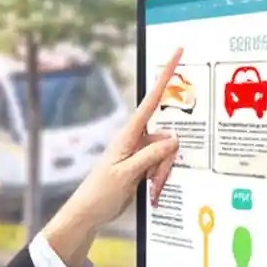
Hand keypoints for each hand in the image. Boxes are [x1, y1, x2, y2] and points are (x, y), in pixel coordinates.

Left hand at [61, 46, 183, 230]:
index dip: (165, 77)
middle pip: (166, 139)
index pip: (151, 101)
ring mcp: (140, 153)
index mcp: (128, 135)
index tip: (177, 53)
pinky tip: (150, 192)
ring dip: (161, 173)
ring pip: (166, 156)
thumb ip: (151, 155)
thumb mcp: (127, 174)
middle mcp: (135, 139)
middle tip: (150, 180)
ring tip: (146, 188)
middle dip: (165, 160)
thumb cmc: (100, 193)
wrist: (88, 213)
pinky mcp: (142, 167)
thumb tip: (174, 139)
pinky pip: (161, 166)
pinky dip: (159, 179)